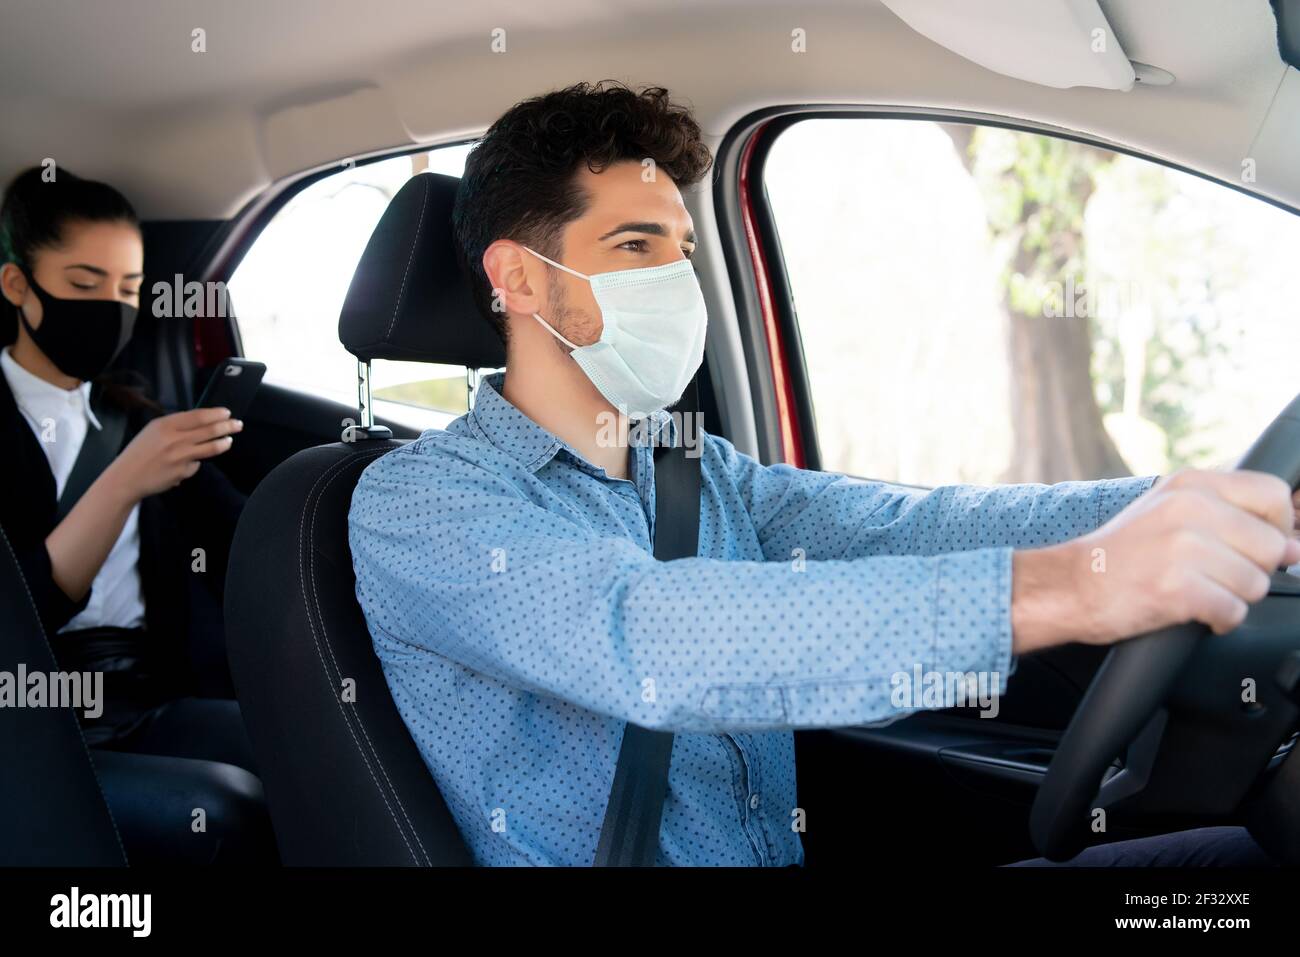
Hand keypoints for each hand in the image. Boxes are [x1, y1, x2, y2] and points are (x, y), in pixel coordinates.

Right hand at [104, 407, 242, 501]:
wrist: (126, 477)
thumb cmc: (139, 452)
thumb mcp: (153, 431)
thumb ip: (175, 425)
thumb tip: (201, 421)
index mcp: (165, 425)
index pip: (198, 416)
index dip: (215, 414)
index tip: (227, 413)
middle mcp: (174, 439)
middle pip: (209, 430)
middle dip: (227, 426)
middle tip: (238, 424)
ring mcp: (180, 456)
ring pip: (210, 448)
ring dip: (223, 443)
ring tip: (229, 441)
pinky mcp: (183, 472)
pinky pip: (196, 465)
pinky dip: (194, 463)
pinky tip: (184, 465)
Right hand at [1013, 469, 1299, 652]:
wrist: (1069, 585)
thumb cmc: (1120, 555)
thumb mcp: (1170, 513)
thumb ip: (1229, 518)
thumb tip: (1295, 547)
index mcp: (1190, 484)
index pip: (1272, 494)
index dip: (1277, 527)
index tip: (1256, 547)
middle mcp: (1189, 508)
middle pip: (1272, 546)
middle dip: (1253, 571)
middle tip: (1216, 577)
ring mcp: (1183, 547)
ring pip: (1256, 583)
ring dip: (1233, 598)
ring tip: (1198, 593)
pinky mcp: (1177, 587)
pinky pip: (1233, 612)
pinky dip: (1219, 621)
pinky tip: (1194, 613)